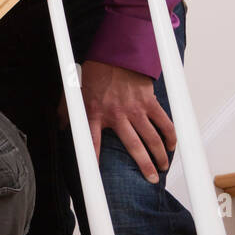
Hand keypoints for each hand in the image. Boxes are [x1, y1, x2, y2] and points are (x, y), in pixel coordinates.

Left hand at [80, 59, 175, 182]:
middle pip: (133, 146)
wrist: (115, 54)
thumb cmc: (94, 74)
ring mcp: (135, 109)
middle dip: (144, 165)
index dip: (93, 160)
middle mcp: (116, 114)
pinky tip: (171, 146)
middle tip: (151, 179)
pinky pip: (164, 122)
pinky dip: (170, 135)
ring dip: (159, 155)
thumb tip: (62, 127)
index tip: (97, 179)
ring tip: (162, 167)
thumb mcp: (74, 93)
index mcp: (95, 113)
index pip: (92, 142)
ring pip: (151, 137)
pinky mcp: (149, 102)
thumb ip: (68, 111)